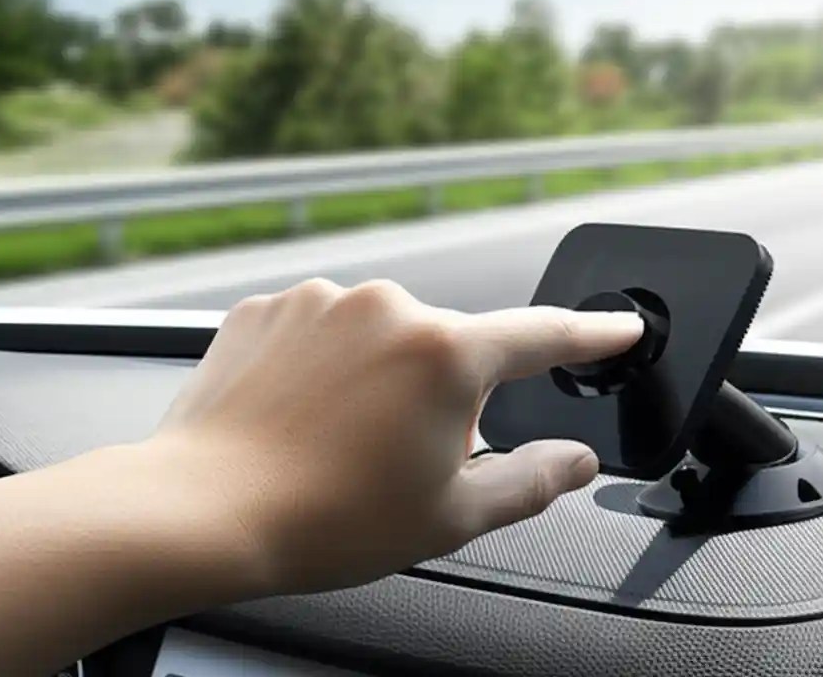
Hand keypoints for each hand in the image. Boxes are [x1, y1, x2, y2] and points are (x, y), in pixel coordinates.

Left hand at [150, 278, 641, 593]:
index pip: (544, 335)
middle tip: (400, 461)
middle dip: (442, 398)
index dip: (594, 333)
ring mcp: (323, 302)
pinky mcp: (269, 308)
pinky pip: (324, 332)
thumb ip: (533, 479)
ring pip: (384, 339)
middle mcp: (389, 308)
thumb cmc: (324, 520)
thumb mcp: (453, 516)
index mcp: (447, 354)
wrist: (199, 513)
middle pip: (450, 349)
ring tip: (337, 446)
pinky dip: (325, 369)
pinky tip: (302, 419)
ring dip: (380, 381)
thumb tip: (577, 462)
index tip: (622, 326)